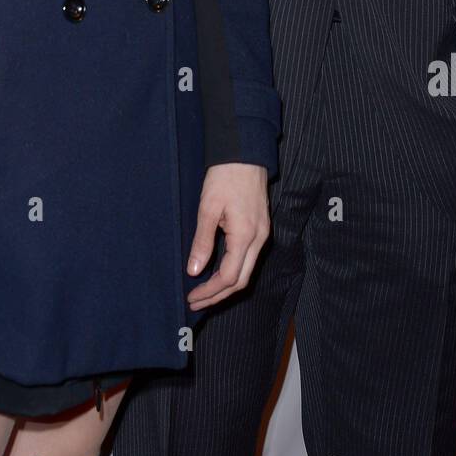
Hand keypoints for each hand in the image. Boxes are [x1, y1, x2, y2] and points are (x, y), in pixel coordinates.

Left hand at [186, 162, 269, 310]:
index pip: (229, 277)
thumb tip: (194, 270)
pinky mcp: (261, 228)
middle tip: (196, 302)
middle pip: (242, 280)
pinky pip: (249, 258)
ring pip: (247, 271)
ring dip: (226, 285)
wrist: (245, 153)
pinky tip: (218, 271)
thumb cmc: (225, 176)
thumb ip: (202, 241)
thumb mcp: (208, 208)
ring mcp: (263, 233)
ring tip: (204, 292)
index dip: (210, 291)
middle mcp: (259, 239)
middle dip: (218, 295)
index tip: (192, 296)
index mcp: (246, 235)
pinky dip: (234, 271)